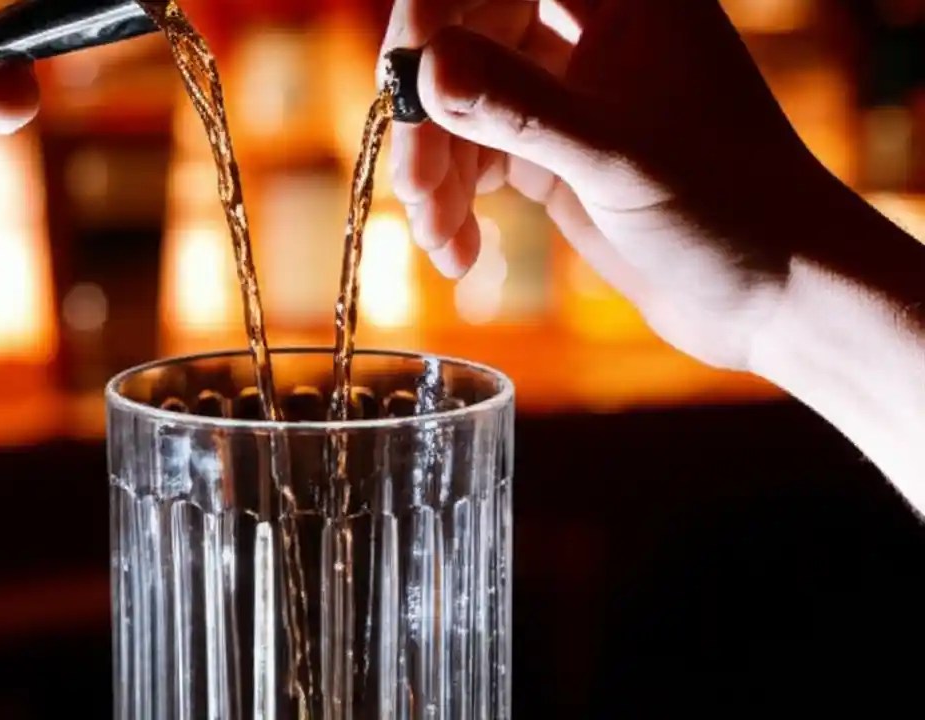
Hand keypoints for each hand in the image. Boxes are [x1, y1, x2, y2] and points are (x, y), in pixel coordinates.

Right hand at [380, 0, 831, 371]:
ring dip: (437, 167)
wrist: (776, 298)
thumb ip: (520, 108)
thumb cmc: (732, 211)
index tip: (408, 78)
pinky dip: (455, 200)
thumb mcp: (619, 159)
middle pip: (468, 40)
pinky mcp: (556, 155)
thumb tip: (425, 67)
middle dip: (430, 117)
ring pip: (463, 103)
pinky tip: (455, 249)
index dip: (438, 13)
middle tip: (416, 186)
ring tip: (440, 236)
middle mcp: (594, 32)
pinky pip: (478, 156)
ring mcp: (571, 95)